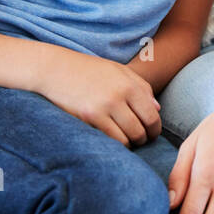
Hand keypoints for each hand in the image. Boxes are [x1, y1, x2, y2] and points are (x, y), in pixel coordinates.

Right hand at [36, 50, 160, 147]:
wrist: (55, 69)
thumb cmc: (88, 70)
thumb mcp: (118, 71)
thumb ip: (141, 87)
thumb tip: (158, 109)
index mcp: (129, 84)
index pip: (152, 115)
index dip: (155, 129)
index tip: (151, 134)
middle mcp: (119, 97)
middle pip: (142, 129)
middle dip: (144, 138)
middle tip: (140, 140)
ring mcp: (103, 108)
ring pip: (127, 138)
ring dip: (130, 144)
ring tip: (126, 141)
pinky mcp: (88, 118)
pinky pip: (110, 140)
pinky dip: (115, 144)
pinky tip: (112, 140)